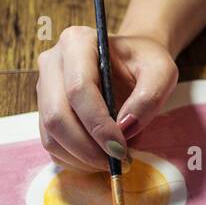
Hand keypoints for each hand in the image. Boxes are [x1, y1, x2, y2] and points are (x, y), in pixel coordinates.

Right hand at [36, 28, 178, 171]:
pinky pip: (51, 144)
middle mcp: (52, 62)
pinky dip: (74, 160)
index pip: (79, 89)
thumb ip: (149, 97)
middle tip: (115, 162)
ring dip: (80, 158)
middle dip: (86, 148)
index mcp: (77, 42)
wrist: (131, 61)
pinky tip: (98, 159)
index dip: (98, 125)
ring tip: (110, 162)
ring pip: (50, 135)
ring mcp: (44, 87)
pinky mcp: (44, 110)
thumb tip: (125, 129)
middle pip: (57, 116)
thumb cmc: (145, 62)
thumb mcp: (161, 72)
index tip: (120, 148)